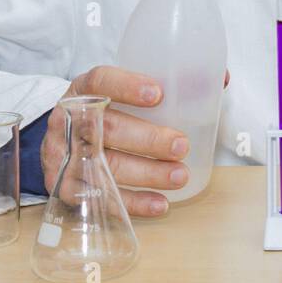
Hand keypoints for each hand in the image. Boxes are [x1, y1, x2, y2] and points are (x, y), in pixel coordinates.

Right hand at [41, 65, 229, 217]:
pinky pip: (99, 198)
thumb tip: (220, 79)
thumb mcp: (124, 91)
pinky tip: (159, 203)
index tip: (158, 93)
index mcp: (84, 91)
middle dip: (147, 139)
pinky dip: (132, 202)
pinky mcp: (66, 187)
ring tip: (180, 176)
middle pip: (106, 128)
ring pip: (105, 166)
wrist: (61, 140)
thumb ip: (170, 82)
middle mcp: (69, 122)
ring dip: (146, 174)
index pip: (99, 81)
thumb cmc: (107, 112)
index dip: (126, 86)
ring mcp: (64, 156)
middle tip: (181, 145)